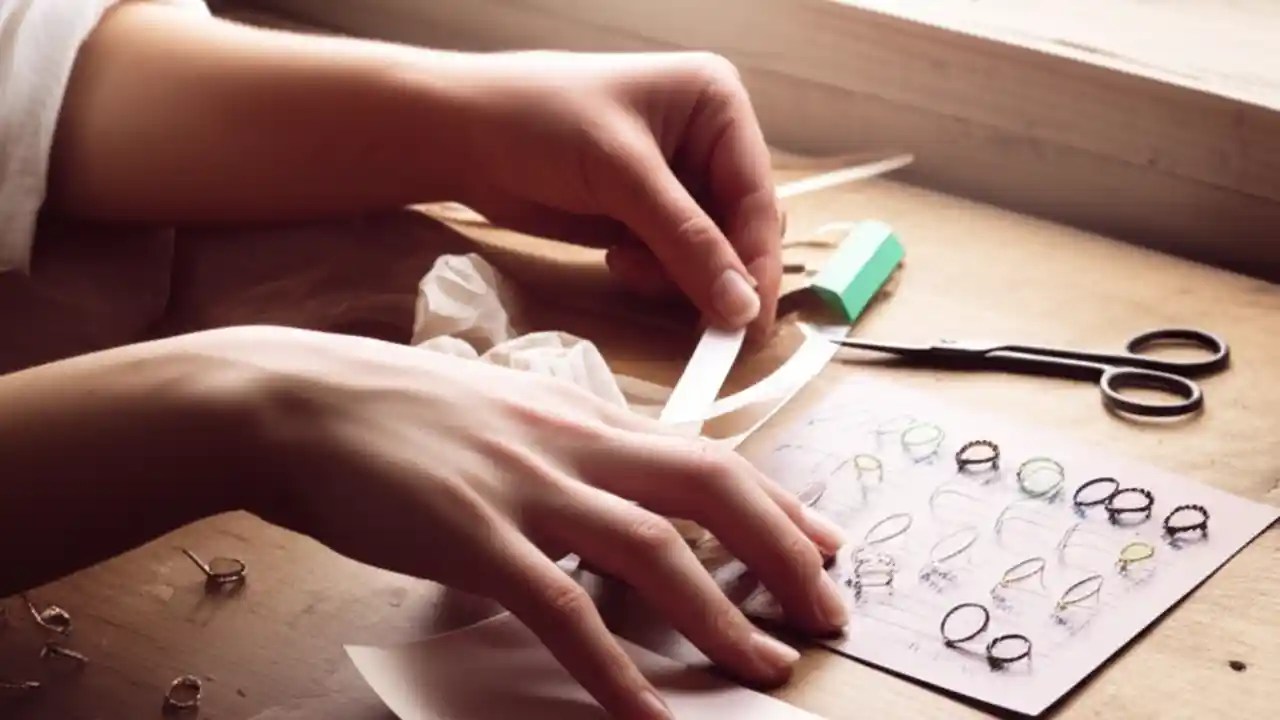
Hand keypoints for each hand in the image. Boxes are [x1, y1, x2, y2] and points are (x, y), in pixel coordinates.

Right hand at [205, 326, 845, 719]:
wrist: (293, 402)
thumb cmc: (390, 413)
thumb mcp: (498, 414)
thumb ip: (564, 449)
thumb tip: (612, 493)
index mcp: (578, 415)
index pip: (703, 453)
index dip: (775, 503)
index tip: (822, 544)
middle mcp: (568, 442)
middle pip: (707, 487)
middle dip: (780, 552)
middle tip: (827, 613)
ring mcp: (522, 486)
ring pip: (652, 549)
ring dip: (717, 615)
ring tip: (765, 667)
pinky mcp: (470, 535)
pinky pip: (560, 608)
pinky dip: (611, 665)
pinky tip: (645, 711)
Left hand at [453, 51, 782, 338]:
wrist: (457, 134)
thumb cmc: (539, 124)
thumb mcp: (622, 177)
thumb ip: (687, 243)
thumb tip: (743, 308)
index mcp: (716, 103)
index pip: (756, 194)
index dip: (757, 260)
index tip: (750, 321)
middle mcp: (705, 137)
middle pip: (739, 226)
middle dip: (715, 270)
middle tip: (702, 323)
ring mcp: (674, 177)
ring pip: (709, 250)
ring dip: (677, 273)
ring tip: (627, 263)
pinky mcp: (643, 209)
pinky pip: (674, 258)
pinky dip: (653, 271)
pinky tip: (616, 258)